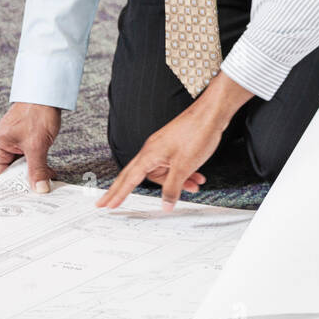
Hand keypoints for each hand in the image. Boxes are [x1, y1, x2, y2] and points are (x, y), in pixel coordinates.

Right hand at [0, 102, 61, 192]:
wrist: (47, 93)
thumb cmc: (36, 112)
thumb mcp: (37, 145)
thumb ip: (37, 169)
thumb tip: (38, 189)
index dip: (10, 190)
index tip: (22, 201)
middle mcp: (2, 147)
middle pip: (10, 174)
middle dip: (24, 183)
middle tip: (38, 195)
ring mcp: (14, 145)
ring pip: (22, 168)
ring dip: (34, 175)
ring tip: (46, 185)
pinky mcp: (25, 143)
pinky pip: (30, 161)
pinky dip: (39, 167)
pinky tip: (49, 174)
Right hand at [97, 71, 254, 210]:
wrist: (212, 113)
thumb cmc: (196, 133)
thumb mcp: (184, 167)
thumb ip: (173, 188)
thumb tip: (166, 204)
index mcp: (150, 154)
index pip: (129, 179)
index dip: (117, 194)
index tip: (105, 204)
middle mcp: (153, 150)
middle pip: (138, 176)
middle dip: (130, 191)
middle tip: (113, 204)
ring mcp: (164, 147)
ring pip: (164, 172)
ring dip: (178, 181)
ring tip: (194, 186)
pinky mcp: (175, 145)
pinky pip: (174, 165)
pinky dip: (185, 173)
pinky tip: (197, 176)